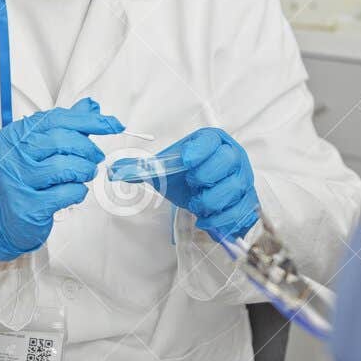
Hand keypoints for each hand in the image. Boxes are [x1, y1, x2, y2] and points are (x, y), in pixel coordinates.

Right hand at [0, 97, 122, 261]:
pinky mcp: (28, 206)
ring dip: (84, 171)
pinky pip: (66, 192)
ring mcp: (18, 181)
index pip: (57, 118)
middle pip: (62, 140)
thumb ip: (64, 127)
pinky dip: (78, 191)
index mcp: (14, 136)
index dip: (89, 120)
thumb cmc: (22, 182)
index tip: (112, 124)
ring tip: (85, 174)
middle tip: (95, 157)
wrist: (0, 221)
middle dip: (87, 149)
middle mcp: (12, 156)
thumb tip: (90, 107)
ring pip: (65, 166)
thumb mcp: (36, 150)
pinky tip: (73, 192)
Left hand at [117, 127, 259, 241]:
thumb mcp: (163, 171)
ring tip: (197, 204)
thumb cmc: (186, 177)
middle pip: (229, 161)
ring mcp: (243, 178)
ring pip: (235, 187)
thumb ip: (139, 169)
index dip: (200, 150)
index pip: (211, 139)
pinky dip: (221, 219)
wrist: (203, 194)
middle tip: (193, 185)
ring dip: (212, 200)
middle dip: (207, 176)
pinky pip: (240, 211)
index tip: (185, 161)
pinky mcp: (247, 201)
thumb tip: (112, 171)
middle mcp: (233, 155)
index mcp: (212, 140)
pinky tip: (206, 220)